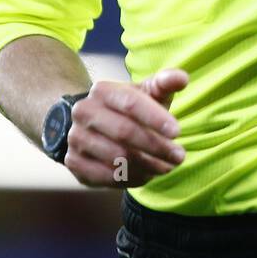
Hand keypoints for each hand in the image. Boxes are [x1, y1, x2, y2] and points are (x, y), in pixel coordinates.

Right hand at [63, 68, 188, 187]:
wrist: (94, 126)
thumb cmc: (130, 108)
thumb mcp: (147, 92)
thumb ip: (165, 83)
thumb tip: (182, 78)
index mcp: (103, 90)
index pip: (130, 103)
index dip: (155, 118)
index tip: (177, 132)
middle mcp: (84, 112)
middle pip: (124, 132)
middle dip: (156, 146)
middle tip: (179, 157)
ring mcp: (76, 137)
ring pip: (115, 157)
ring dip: (147, 165)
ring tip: (166, 167)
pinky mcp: (74, 162)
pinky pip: (105, 176)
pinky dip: (130, 179)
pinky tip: (146, 176)